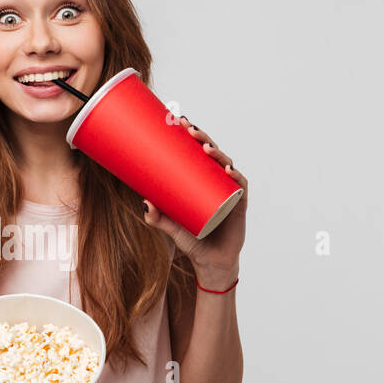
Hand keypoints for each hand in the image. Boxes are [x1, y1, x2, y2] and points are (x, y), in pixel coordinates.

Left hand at [141, 114, 247, 287]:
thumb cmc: (192, 239)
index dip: (191, 134)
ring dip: (218, 153)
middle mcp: (216, 181)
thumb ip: (157, 218)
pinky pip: (240, 187)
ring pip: (226, 165)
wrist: (210, 262)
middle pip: (212, 152)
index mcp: (202, 179)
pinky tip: (228, 170)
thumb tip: (144, 202)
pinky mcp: (239, 205)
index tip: (178, 120)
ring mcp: (229, 191)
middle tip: (189, 129)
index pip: (197, 151)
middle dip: (202, 137)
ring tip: (206, 148)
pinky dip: (236, 177)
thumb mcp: (170, 228)